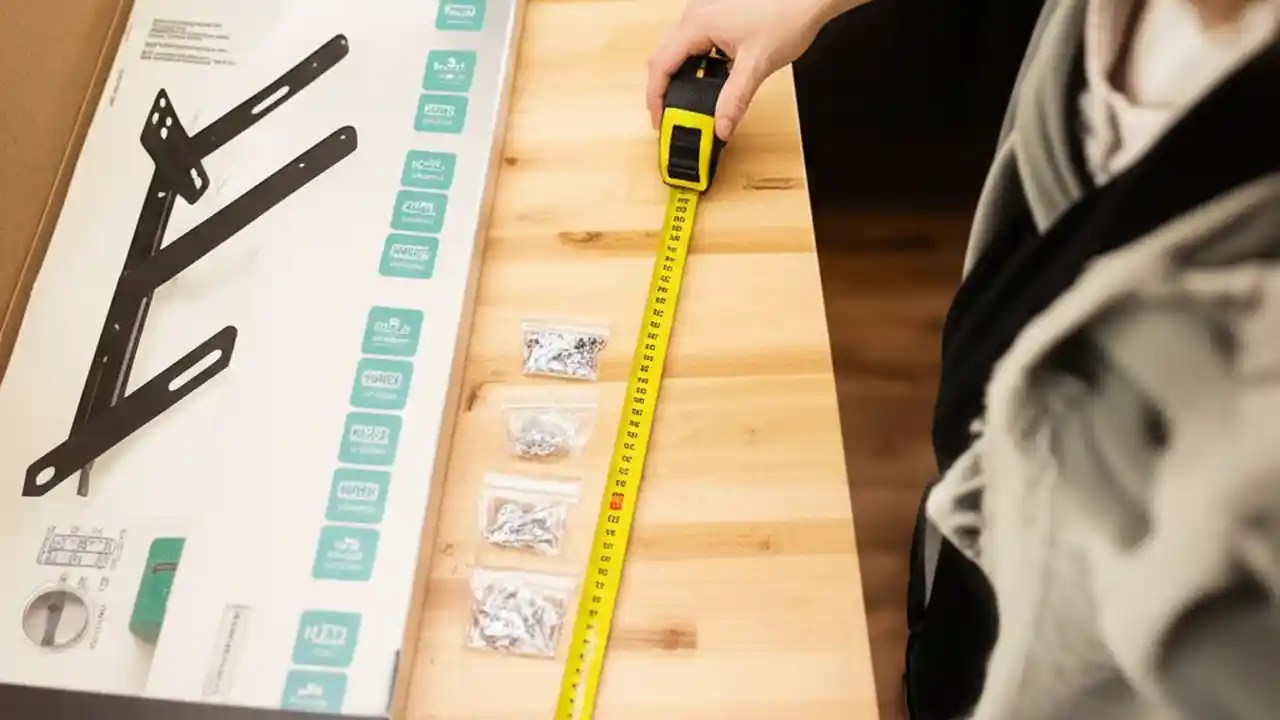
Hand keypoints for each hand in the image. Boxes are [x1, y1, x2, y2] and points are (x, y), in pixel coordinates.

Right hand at [647, 0, 857, 139]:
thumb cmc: (786, 17)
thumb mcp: (756, 65)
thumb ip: (735, 99)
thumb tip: (720, 127)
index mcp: (696, 24)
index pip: (661, 65)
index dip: (655, 96)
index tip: (659, 119)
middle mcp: (695, 16)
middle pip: (666, 58)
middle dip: (665, 89)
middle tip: (671, 116)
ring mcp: (706, 14)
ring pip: (681, 51)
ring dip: (681, 78)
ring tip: (689, 104)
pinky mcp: (718, 16)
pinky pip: (697, 44)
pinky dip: (697, 66)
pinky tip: (710, 82)